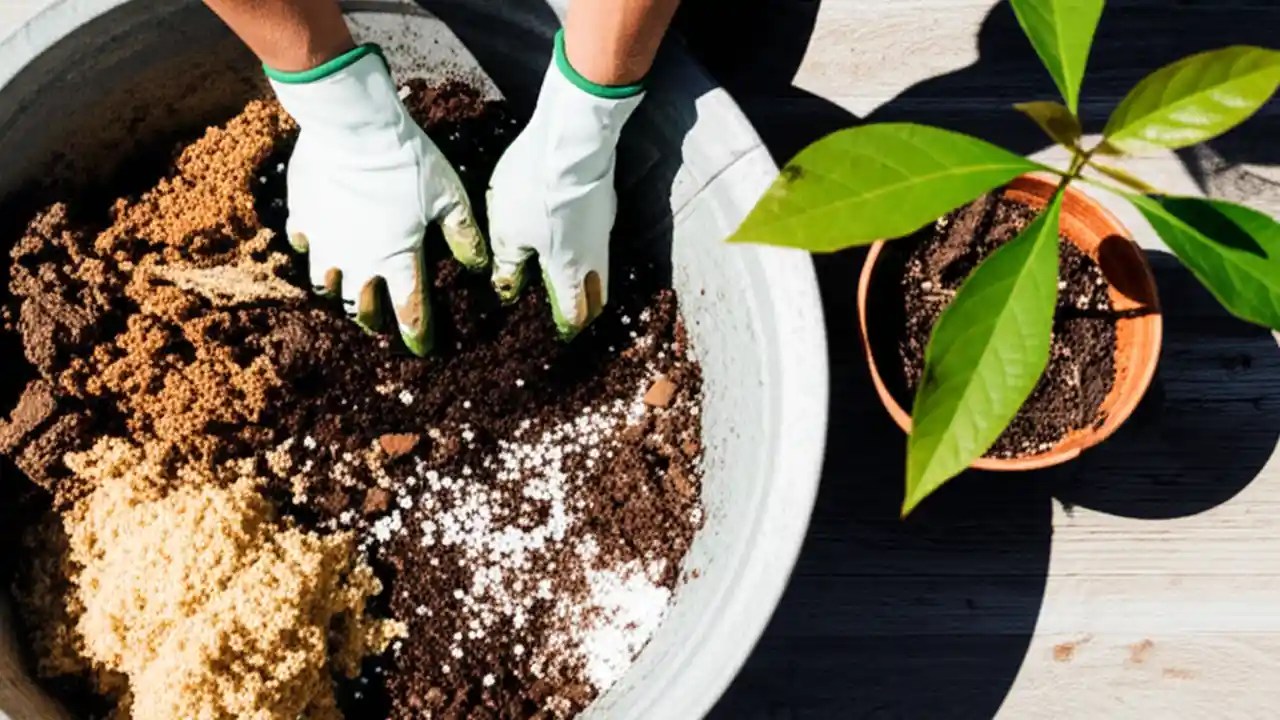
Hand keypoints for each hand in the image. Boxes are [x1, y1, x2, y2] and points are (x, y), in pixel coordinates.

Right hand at [267, 45, 487, 355]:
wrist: (352, 127)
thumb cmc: (407, 161)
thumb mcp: (449, 196)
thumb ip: (464, 236)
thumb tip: (479, 268)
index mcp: (398, 260)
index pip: (410, 313)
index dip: (417, 335)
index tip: (422, 348)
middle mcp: (357, 261)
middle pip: (362, 309)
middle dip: (375, 320)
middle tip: (382, 321)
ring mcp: (324, 243)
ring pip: (326, 286)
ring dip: (340, 292)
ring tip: (349, 288)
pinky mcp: (301, 218)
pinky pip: (302, 245)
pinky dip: (313, 249)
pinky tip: (320, 243)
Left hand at [487, 30, 643, 338]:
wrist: (573, 137)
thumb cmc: (536, 188)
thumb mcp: (507, 231)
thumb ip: (508, 264)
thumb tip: (507, 286)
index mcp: (570, 272)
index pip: (576, 312)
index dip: (568, 327)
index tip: (562, 335)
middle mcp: (595, 255)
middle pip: (597, 294)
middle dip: (585, 308)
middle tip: (570, 314)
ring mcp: (604, 226)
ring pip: (599, 265)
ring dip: (585, 277)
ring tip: (565, 280)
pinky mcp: (603, 201)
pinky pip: (596, 238)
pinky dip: (584, 248)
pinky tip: (567, 237)